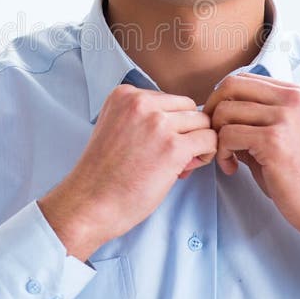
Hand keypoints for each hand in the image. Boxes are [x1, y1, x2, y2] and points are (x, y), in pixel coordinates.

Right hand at [39, 84, 216, 260]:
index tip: (158, 144)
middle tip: (173, 156)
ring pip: (201, 122)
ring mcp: (157, 124)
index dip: (169, 123)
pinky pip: (209, 140)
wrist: (90, 203)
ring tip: (181, 163)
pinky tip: (188, 167)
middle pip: (188, 107)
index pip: (167, 99)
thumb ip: (143, 117)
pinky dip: (207, 153)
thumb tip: (184, 123)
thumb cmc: (103, 174)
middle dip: (187, 129)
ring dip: (198, 141)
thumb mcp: (115, 127)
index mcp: (125, 94)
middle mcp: (141, 103)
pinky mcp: (172, 147)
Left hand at [202, 72, 299, 253]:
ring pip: (225, 112)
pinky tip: (232, 168)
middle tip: (214, 137)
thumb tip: (215, 109)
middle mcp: (292, 99)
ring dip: (216, 138)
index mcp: (295, 93)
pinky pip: (227, 136)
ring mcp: (284, 118)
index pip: (242, 78)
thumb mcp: (280, 134)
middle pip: (230, 86)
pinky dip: (221, 153)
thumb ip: (252, 118)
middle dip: (212, 111)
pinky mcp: (274, 141)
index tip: (220, 124)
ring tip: (228, 158)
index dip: (221, 99)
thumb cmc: (299, 174)